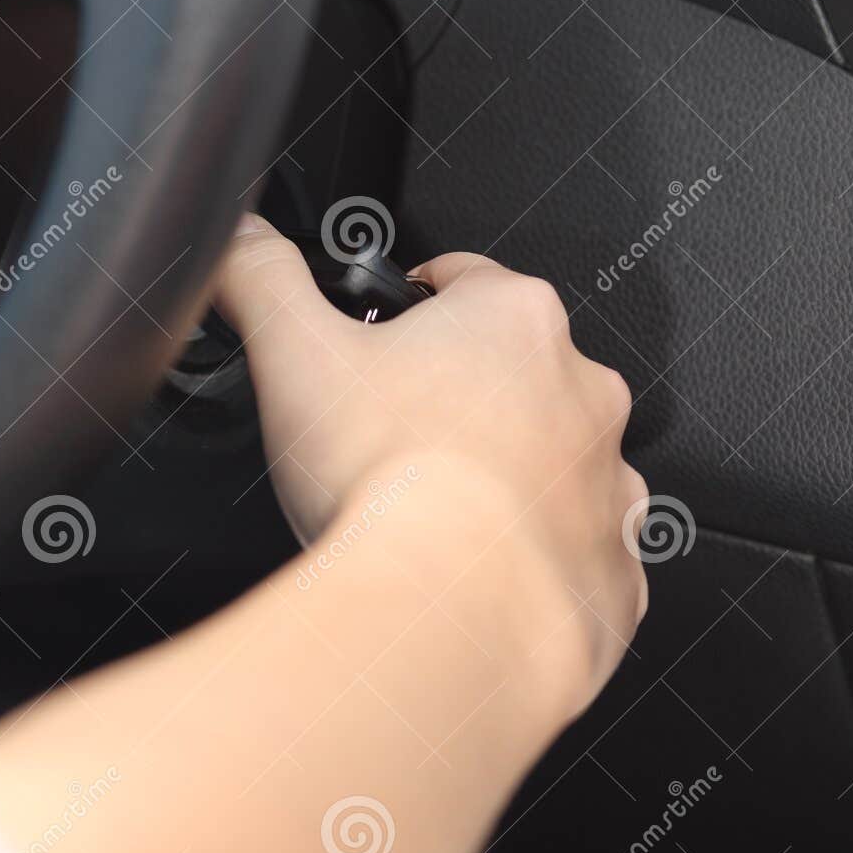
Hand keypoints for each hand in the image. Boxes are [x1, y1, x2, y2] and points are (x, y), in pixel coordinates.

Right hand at [214, 213, 648, 704]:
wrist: (445, 612)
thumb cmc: (388, 481)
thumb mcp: (293, 349)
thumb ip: (262, 275)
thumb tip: (241, 240)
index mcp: (514, 320)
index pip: (459, 280)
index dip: (404, 305)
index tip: (375, 339)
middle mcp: (581, 392)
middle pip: (508, 372)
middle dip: (452, 396)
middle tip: (385, 438)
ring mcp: (605, 484)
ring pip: (548, 461)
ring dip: (500, 476)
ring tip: (430, 511)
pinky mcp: (610, 571)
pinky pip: (574, 552)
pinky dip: (530, 559)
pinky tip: (475, 572)